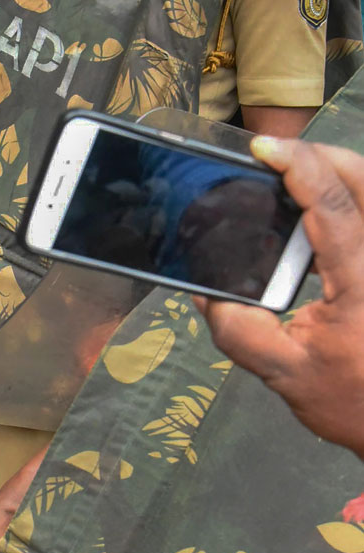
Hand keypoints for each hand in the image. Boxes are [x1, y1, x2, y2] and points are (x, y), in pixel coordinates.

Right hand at [199, 135, 363, 458]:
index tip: (261, 149)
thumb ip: (240, 331)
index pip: (333, 205)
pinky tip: (319, 213)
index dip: (297, 166)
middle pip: (362, 179)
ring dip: (336, 172)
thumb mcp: (287, 375)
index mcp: (360, 281)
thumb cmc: (355, 403)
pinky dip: (347, 197)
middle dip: (320, 154)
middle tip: (277, 156)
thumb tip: (205, 293)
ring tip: (294, 177)